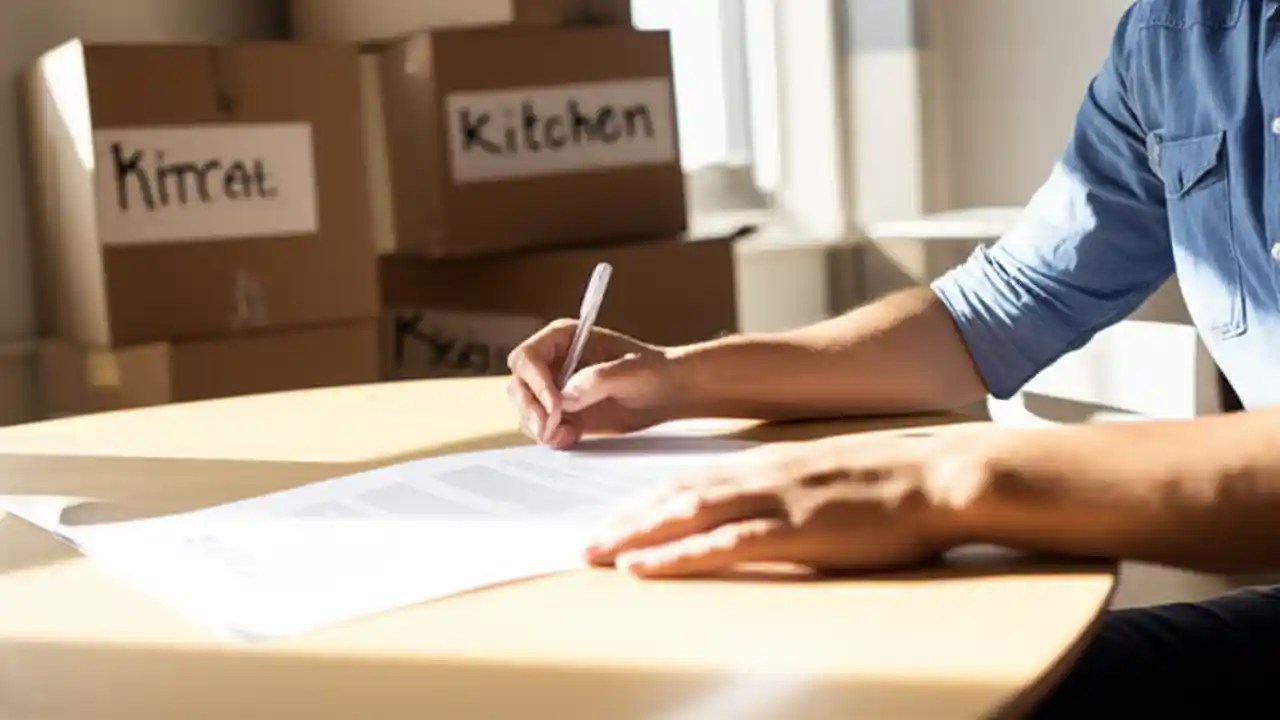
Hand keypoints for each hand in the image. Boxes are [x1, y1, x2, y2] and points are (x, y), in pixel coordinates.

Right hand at [507, 320, 682, 448]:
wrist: (669, 394)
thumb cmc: (654, 371)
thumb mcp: (633, 371)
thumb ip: (599, 379)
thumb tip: (566, 395)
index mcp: (564, 338)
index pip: (528, 357)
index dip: (535, 382)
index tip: (555, 405)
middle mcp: (553, 362)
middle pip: (519, 385)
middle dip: (530, 408)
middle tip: (552, 427)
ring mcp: (554, 389)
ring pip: (524, 409)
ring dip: (539, 426)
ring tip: (568, 433)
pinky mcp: (562, 414)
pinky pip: (541, 427)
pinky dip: (550, 436)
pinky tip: (572, 437)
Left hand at [586, 426, 998, 576]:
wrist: (939, 476)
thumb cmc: (892, 481)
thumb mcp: (827, 474)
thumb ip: (789, 487)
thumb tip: (767, 508)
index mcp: (768, 463)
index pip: (691, 480)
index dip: (647, 502)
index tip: (615, 520)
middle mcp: (759, 475)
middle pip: (674, 496)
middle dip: (625, 522)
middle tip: (585, 545)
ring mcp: (774, 500)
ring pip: (686, 515)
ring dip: (636, 536)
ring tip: (597, 555)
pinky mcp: (794, 530)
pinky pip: (723, 544)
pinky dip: (678, 555)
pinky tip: (647, 566)